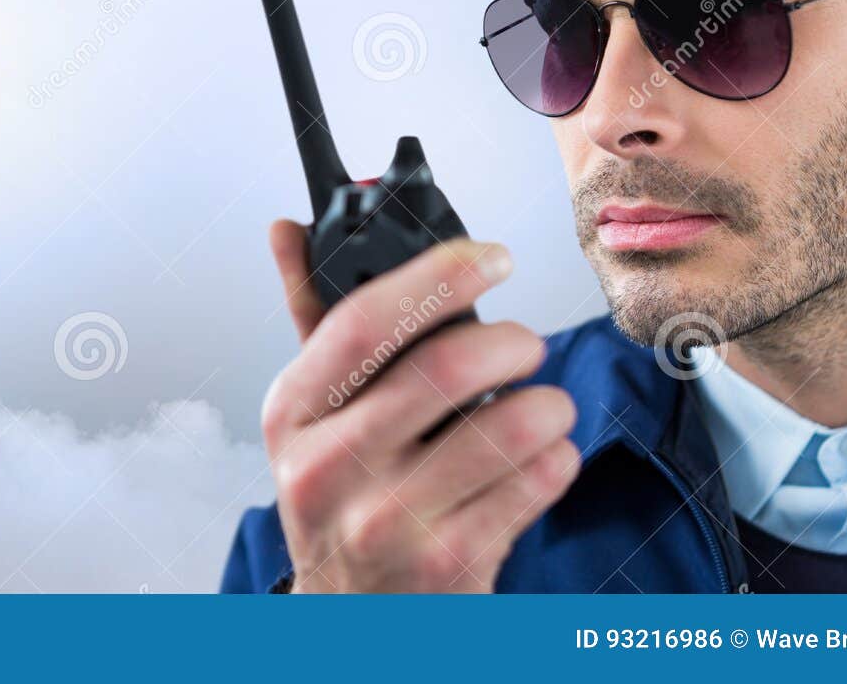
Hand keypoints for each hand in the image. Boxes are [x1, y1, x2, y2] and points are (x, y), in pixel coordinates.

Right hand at [261, 220, 578, 592]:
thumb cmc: (343, 494)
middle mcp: (328, 469)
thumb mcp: (312, 415)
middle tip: (525, 346)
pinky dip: (557, 457)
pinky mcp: (451, 564)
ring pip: (510, 425)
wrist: (352, 618)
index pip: (362, 321)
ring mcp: (388, 522)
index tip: (490, 256)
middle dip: (512, 342)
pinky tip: (536, 461)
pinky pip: (539, 481)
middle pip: (445, 368)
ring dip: (548, 404)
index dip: (436, 275)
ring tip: (540, 407)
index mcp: (290, 413)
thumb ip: (312, 319)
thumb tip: (288, 229)